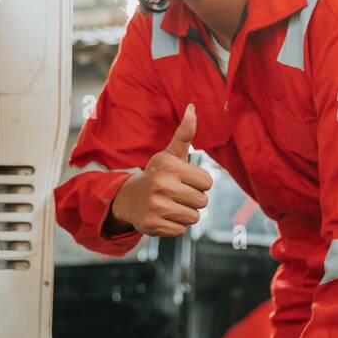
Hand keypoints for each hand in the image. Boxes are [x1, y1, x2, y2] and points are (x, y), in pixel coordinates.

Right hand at [104, 104, 212, 236]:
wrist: (129, 198)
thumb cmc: (158, 174)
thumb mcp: (170, 154)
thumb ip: (185, 134)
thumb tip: (192, 107)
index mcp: (169, 166)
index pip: (207, 182)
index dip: (199, 183)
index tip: (184, 180)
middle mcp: (161, 185)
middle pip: (203, 201)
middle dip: (193, 199)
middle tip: (176, 193)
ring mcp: (156, 207)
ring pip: (194, 217)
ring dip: (185, 213)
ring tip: (170, 204)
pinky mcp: (152, 225)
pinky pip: (181, 230)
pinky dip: (175, 225)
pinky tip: (163, 216)